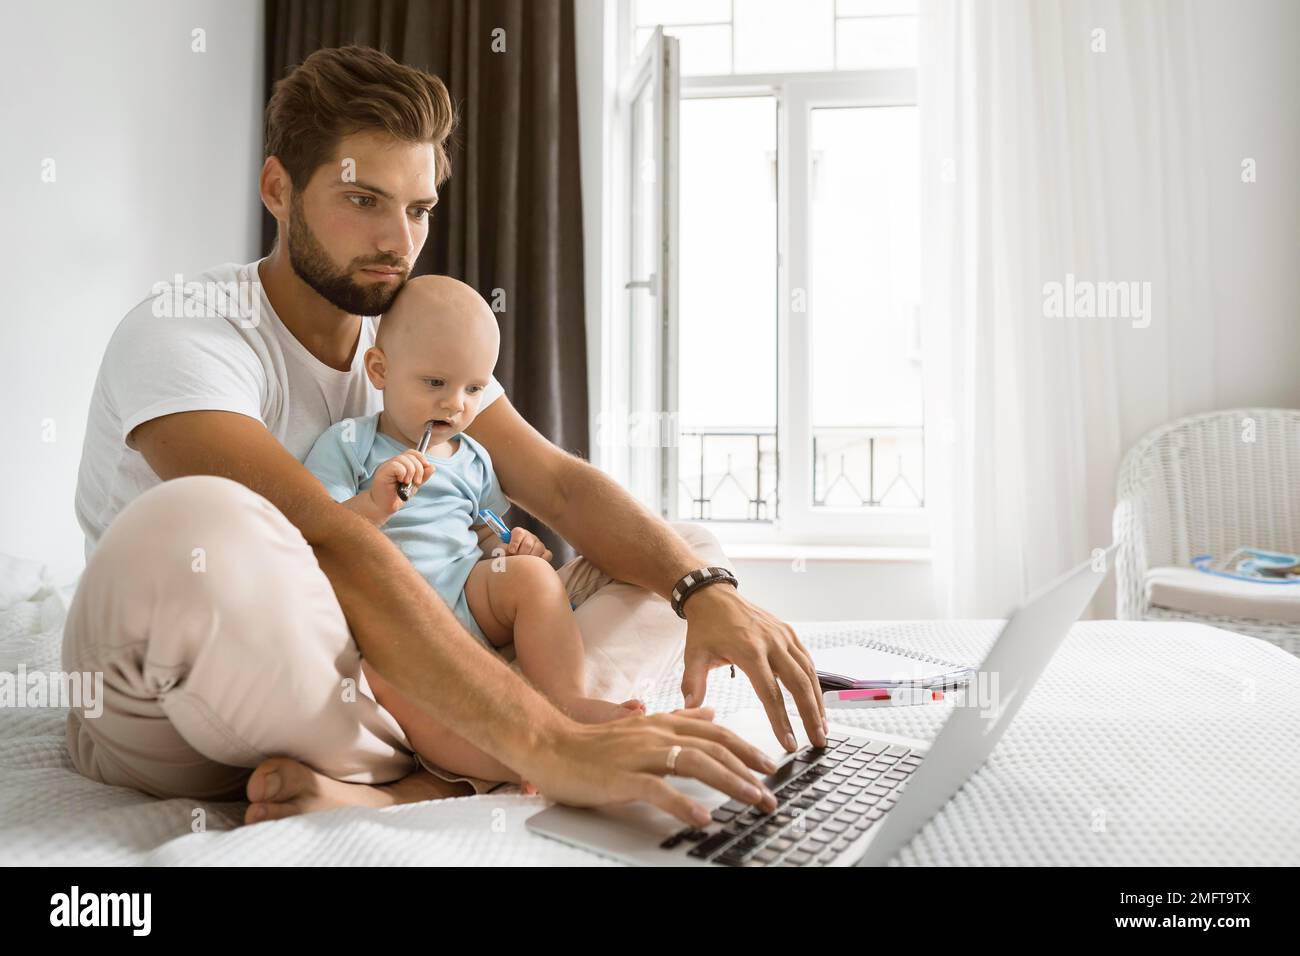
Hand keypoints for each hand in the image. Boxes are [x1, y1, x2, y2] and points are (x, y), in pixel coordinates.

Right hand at [368, 452, 434, 516]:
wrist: (383, 507)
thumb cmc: (397, 496)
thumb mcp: (414, 485)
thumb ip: (423, 476)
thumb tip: (432, 467)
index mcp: (400, 464)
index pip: (412, 452)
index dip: (421, 458)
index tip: (425, 469)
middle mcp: (393, 462)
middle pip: (410, 455)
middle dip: (419, 468)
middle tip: (416, 481)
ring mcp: (387, 466)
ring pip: (404, 459)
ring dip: (411, 472)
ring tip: (407, 483)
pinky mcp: (383, 472)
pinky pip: (397, 466)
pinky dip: (403, 474)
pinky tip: (400, 482)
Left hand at [502, 526, 551, 561]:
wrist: (514, 562)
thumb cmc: (508, 555)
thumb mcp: (502, 550)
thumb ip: (502, 549)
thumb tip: (507, 551)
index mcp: (518, 533)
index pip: (518, 533)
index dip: (515, 542)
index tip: (511, 550)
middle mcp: (530, 537)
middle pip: (528, 543)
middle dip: (521, 553)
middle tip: (517, 560)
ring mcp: (539, 544)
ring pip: (539, 548)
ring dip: (531, 557)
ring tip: (524, 564)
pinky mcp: (546, 552)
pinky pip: (547, 554)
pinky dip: (542, 560)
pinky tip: (534, 565)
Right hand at [522, 707, 780, 826]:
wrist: (548, 745)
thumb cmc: (592, 743)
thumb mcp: (641, 725)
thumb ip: (678, 719)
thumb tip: (712, 712)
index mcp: (661, 723)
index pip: (714, 731)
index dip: (745, 747)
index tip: (769, 765)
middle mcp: (655, 734)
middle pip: (713, 747)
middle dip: (747, 770)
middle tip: (770, 792)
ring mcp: (639, 755)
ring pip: (695, 763)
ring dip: (729, 783)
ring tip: (752, 800)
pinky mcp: (621, 777)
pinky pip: (658, 790)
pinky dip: (684, 805)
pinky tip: (702, 818)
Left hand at [680, 584, 827, 751]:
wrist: (715, 596)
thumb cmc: (705, 627)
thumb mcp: (693, 655)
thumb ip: (692, 683)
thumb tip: (689, 711)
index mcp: (749, 651)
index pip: (770, 693)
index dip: (781, 721)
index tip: (789, 744)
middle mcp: (772, 643)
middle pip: (799, 684)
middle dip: (811, 715)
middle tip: (819, 741)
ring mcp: (783, 636)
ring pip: (809, 672)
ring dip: (818, 701)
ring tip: (823, 726)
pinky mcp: (789, 632)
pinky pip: (807, 660)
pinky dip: (815, 681)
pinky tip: (818, 700)